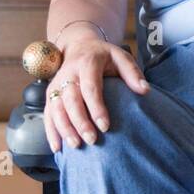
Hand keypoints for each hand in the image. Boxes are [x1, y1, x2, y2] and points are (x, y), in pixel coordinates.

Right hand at [44, 36, 149, 152]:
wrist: (79, 47)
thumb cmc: (104, 56)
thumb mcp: (120, 56)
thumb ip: (132, 72)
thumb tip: (145, 90)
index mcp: (87, 63)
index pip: (90, 88)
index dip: (96, 108)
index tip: (105, 127)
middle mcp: (68, 74)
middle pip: (71, 100)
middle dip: (80, 122)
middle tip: (92, 140)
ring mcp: (56, 84)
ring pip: (56, 108)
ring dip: (64, 128)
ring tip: (75, 146)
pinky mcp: (50, 94)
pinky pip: (48, 113)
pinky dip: (51, 131)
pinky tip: (57, 147)